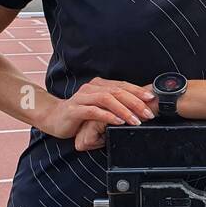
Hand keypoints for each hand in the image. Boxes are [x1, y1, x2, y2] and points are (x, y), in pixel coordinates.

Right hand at [41, 78, 157, 146]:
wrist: (53, 118)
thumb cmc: (79, 113)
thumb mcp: (100, 107)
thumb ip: (114, 105)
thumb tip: (138, 109)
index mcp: (99, 85)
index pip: (123, 85)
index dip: (138, 91)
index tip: (152, 99)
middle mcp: (91, 88)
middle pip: (118, 91)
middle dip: (136, 102)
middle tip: (148, 113)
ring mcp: (82, 98)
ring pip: (107, 99)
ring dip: (124, 110)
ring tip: (136, 120)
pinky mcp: (75, 110)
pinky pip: (94, 111)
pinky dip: (108, 116)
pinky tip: (118, 121)